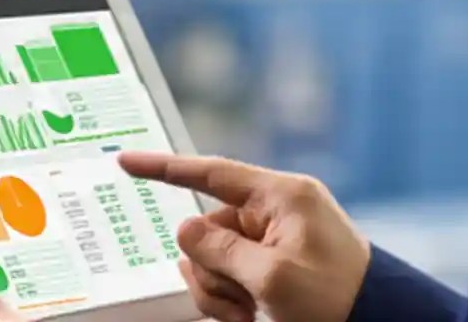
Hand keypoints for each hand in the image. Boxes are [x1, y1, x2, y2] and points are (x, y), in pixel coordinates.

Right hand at [119, 152, 370, 321]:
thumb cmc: (340, 302)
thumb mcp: (273, 278)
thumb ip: (220, 250)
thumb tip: (186, 230)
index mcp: (282, 197)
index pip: (211, 173)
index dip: (164, 168)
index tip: (126, 161)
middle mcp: (276, 214)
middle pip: (206, 230)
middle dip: (213, 271)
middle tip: (243, 302)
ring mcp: (273, 243)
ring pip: (211, 261)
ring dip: (221, 293)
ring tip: (254, 315)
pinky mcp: (272, 270)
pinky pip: (228, 280)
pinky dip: (232, 303)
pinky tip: (257, 319)